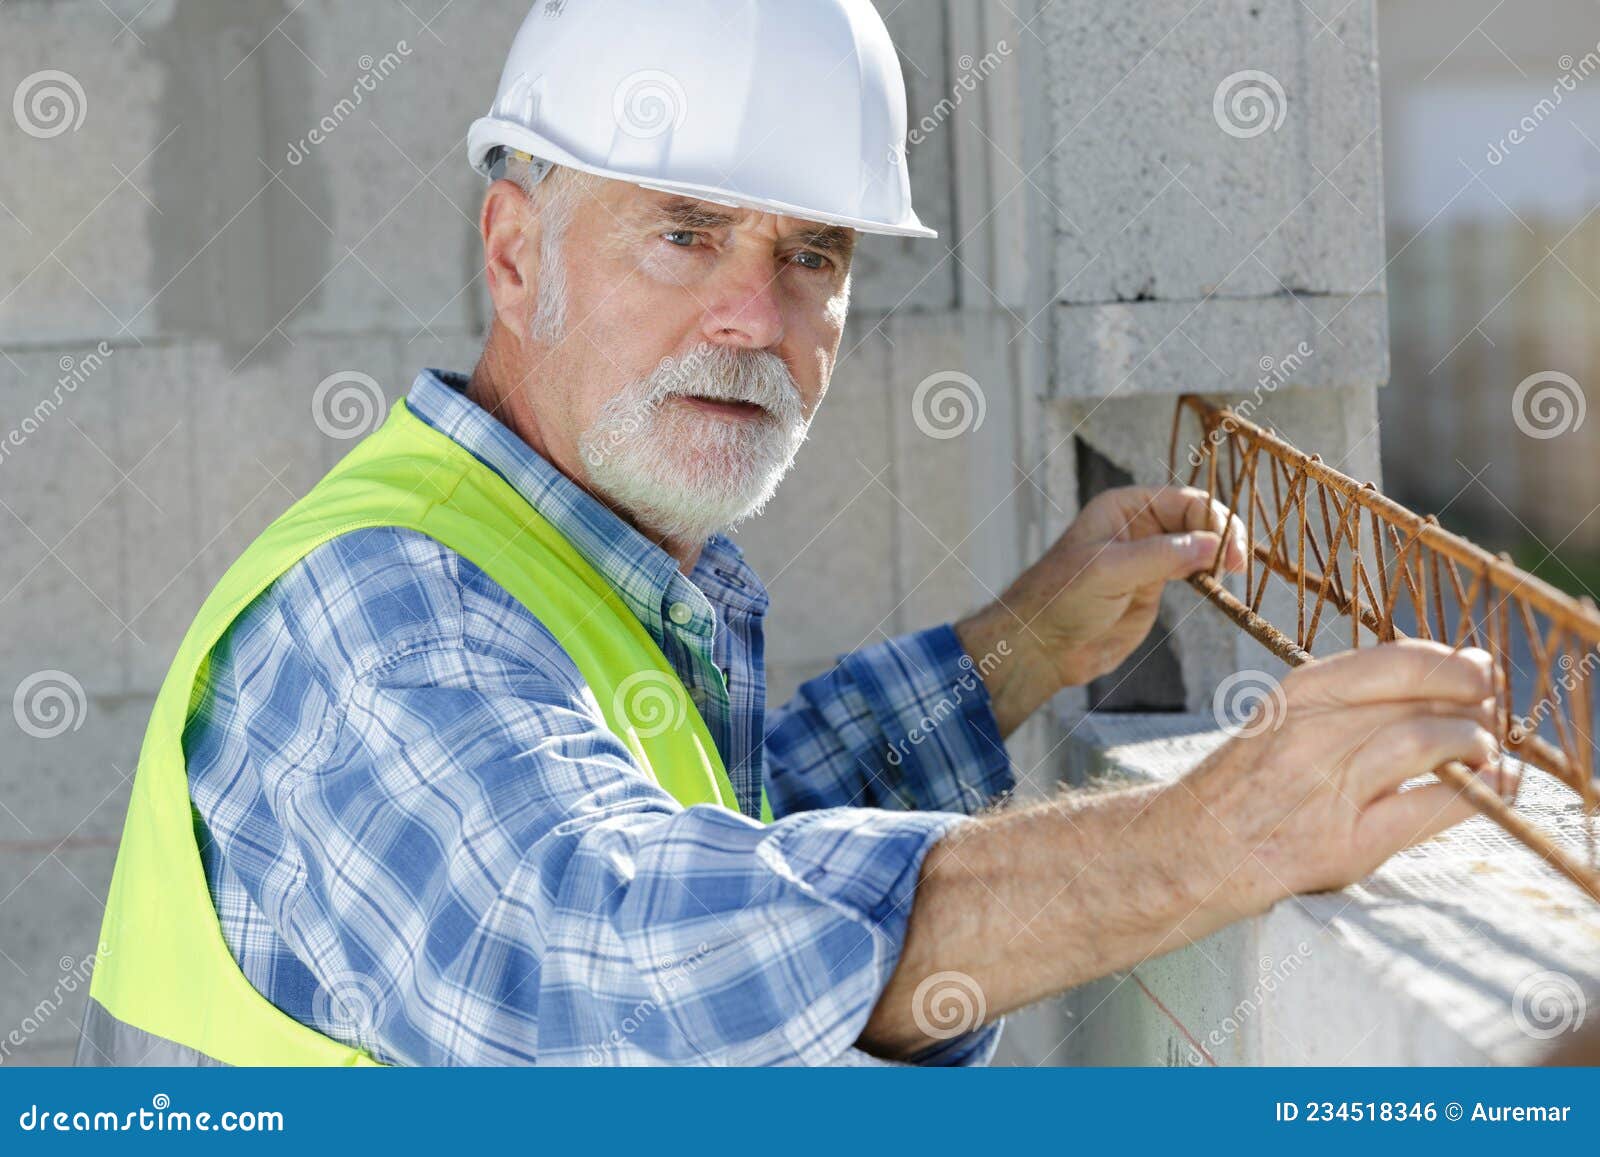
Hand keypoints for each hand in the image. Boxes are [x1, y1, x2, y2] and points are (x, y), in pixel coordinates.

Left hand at [956, 485, 1245, 733]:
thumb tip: (1214, 544)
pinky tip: (1220, 585)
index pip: (1184, 501)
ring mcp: (1148, 557)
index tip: (1229, 551)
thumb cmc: (1060, 599)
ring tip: (1233, 573)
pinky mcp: (1153, 587)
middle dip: (1223, 535)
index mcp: (1123, 508)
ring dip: (1220, 555)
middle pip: (1199, 519)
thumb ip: (1163, 555)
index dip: (1214, 520)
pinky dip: (1211, 576)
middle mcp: (1139, 527)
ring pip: (1199, 545)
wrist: (1042, 646)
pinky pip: (1192, 572)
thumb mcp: (1110, 571)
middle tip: (1236, 565)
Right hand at [1174, 640, 1509, 917]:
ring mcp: (1327, 789)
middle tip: (1491, 718)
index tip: (1480, 674)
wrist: (1192, 850)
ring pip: (1428, 742)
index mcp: (1298, 694)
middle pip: (1420, 699)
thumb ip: (1351, 699)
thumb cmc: (1247, 785)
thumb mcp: (1286, 719)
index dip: (1453, 664)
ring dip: (1475, 744)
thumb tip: (1448, 673)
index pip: (1397, 660)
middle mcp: (1311, 734)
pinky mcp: (1345, 844)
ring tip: (1484, 754)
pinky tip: (1493, 789)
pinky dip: (1478, 795)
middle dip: (1474, 706)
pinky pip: (1429, 807)